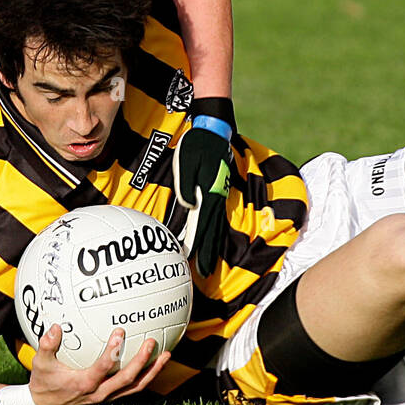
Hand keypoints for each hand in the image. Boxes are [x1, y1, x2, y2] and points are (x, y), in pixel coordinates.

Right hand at [29, 326, 169, 404]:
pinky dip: (147, 376)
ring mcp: (107, 396)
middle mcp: (99, 392)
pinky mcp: (110, 395)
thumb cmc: (44, 382)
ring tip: (167, 355)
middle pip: (127, 379)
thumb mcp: (40, 364)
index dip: (112, 353)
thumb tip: (55, 327)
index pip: (102, 369)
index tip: (120, 333)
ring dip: (152, 372)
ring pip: (135, 387)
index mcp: (83, 383)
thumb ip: (47, 346)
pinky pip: (133, 387)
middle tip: (152, 342)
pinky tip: (156, 362)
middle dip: (141, 362)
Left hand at [173, 118, 233, 277]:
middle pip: (212, 230)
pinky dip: (213, 229)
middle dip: (208, 253)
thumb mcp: (186, 163)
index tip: (195, 264)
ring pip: (215, 224)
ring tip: (208, 261)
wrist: (214, 130)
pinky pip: (216, 214)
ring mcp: (219, 194)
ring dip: (212, 244)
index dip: (198, 246)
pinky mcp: (217, 189)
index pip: (202, 225)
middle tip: (204, 274)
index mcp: (207, 193)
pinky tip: (210, 235)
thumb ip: (185, 186)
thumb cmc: (196, 146)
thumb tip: (187, 206)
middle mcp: (216, 197)